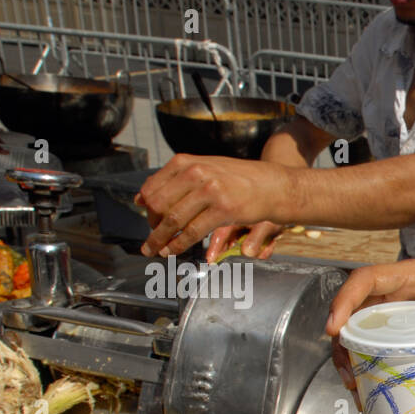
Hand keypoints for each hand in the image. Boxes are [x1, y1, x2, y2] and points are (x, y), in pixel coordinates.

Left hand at [136, 155, 290, 257]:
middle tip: (151, 240)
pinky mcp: (223, 209)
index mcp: (186, 162)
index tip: (148, 221)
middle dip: (151, 226)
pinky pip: (193, 231)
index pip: (153, 187)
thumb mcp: (204, 171)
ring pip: (174, 219)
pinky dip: (179, 244)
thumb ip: (175, 181)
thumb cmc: (238, 180)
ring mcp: (210, 190)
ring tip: (154, 250)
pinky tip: (172, 252)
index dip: (146, 208)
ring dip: (159, 239)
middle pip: (159, 204)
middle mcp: (195, 173)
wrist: (273, 186)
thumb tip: (141, 198)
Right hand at [326, 260, 414, 387]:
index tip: (335, 328)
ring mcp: (390, 308)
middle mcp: (393, 290)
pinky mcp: (393, 325)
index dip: (345, 301)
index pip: (366, 280)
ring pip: (357, 327)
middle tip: (346, 373)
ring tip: (353, 386)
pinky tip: (365, 384)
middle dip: (342, 341)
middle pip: (353, 310)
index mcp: (408, 276)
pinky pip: (370, 338)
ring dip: (348, 355)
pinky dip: (363, 360)